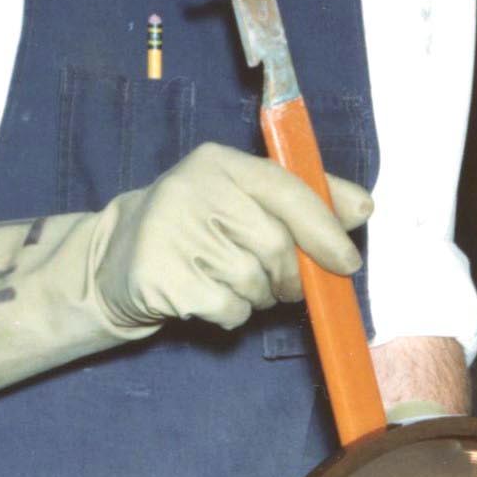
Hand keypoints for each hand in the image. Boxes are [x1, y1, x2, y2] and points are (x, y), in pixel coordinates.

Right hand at [96, 143, 369, 332]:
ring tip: (235, 282)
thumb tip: (362, 207)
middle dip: (292, 275)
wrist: (114, 258)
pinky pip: (228, 308)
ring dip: (259, 296)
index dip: (325, 228)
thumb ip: (305, 199)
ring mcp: (171, 233)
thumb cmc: (198, 227)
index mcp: (219, 163)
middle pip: (275, 244)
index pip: (286, 189)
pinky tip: (210, 297)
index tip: (348, 261)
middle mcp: (192, 190)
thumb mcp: (244, 199)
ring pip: (254, 281)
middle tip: (285, 284)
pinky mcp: (160, 277)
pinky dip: (233, 313)